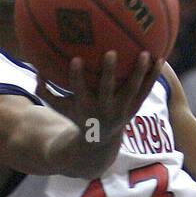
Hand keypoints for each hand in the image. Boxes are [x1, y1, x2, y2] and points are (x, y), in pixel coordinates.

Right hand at [37, 50, 160, 144]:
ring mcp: (121, 111)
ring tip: (145, 54)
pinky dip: (152, 77)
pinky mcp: (134, 110)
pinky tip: (160, 59)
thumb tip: (35, 68)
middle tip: (110, 52)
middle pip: (107, 90)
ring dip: (138, 73)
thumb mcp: (60, 107)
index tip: (76, 58)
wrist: (99, 143)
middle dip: (108, 73)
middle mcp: (104, 110)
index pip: (79, 91)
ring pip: (131, 90)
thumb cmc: (77, 117)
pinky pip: (144, 91)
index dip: (77, 77)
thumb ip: (46, 90)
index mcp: (86, 108)